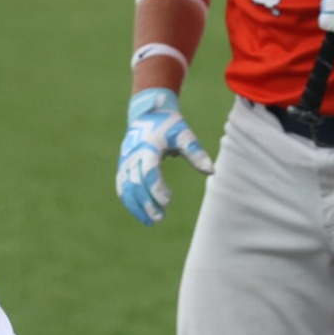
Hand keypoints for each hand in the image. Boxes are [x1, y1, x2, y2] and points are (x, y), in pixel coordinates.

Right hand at [118, 88, 211, 225]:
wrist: (148, 112)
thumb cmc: (169, 125)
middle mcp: (133, 155)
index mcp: (148, 146)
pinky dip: (129, 201)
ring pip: (126, 188)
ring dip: (136, 206)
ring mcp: (125, 161)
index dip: (156, 188)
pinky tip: (140, 213)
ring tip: (150, 222)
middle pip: (136, 183)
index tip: (167, 202)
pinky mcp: (123, 166)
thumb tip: (211, 171)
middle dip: (146, 203)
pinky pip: (122, 186)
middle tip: (159, 218)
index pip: (149, 171)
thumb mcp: (184, 135)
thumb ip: (196, 153)